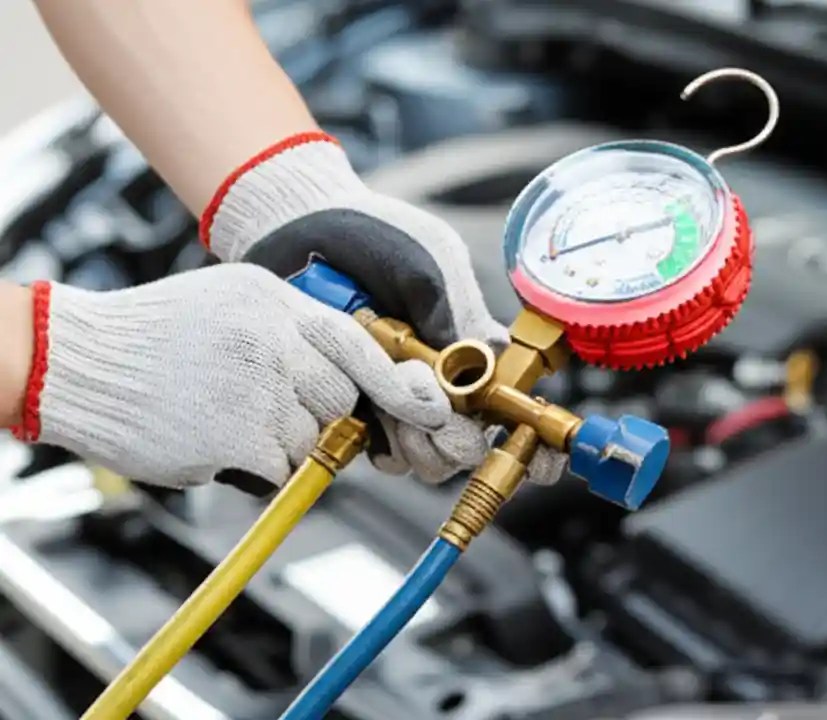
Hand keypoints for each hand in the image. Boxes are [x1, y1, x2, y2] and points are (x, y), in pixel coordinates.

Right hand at [9, 264, 468, 490]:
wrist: (79, 361)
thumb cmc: (156, 337)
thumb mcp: (234, 303)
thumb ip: (293, 331)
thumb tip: (355, 378)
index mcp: (276, 302)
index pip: (358, 345)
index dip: (395, 384)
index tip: (428, 410)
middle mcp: (274, 339)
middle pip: (341, 401)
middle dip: (320, 418)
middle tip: (268, 412)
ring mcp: (258, 389)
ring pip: (310, 440)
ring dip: (279, 445)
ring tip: (222, 417)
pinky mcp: (237, 436)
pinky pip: (279, 469)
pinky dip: (254, 467)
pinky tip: (211, 440)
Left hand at [199, 132, 565, 485]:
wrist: (305, 228)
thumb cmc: (375, 236)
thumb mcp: (427, 264)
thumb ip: (450, 313)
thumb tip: (472, 368)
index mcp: (475, 346)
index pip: (511, 400)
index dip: (519, 430)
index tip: (520, 444)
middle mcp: (444, 381)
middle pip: (470, 443)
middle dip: (458, 439)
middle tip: (435, 410)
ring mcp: (402, 398)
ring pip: (430, 458)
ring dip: (420, 443)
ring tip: (393, 400)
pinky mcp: (360, 408)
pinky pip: (383, 452)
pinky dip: (384, 444)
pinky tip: (370, 412)